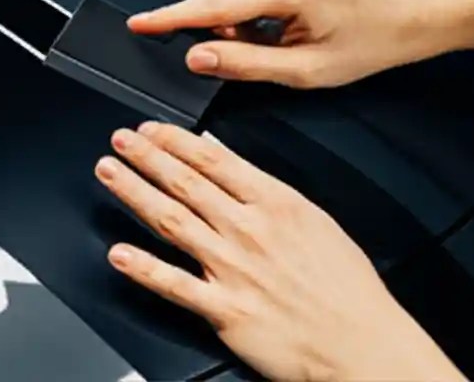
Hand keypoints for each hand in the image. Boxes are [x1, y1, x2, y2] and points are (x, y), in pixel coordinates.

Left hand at [95, 123, 463, 381]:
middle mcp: (250, 231)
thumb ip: (265, 188)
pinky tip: (119, 253)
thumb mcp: (314, 220)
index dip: (174, 141)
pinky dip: (144, 268)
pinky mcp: (226, 310)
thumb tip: (226, 159)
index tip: (150, 129)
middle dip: (146, 157)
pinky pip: (175, 284)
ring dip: (134, 193)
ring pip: (172, 221)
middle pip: (186, 184)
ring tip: (109, 173)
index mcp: (276, 204)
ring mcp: (234, 269)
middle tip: (120, 140)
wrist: (364, 343)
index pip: (214, 161)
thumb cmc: (347, 289)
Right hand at [127, 0, 431, 87]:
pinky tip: (261, 37)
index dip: (171, 17)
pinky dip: (235, 20)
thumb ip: (245, 64)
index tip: (140, 24)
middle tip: (222, 62)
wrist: (390, 21)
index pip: (213, 6)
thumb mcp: (303, 70)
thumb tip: (198, 58)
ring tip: (263, 50)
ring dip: (224, 28)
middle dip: (203, 31)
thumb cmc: (359, 44)